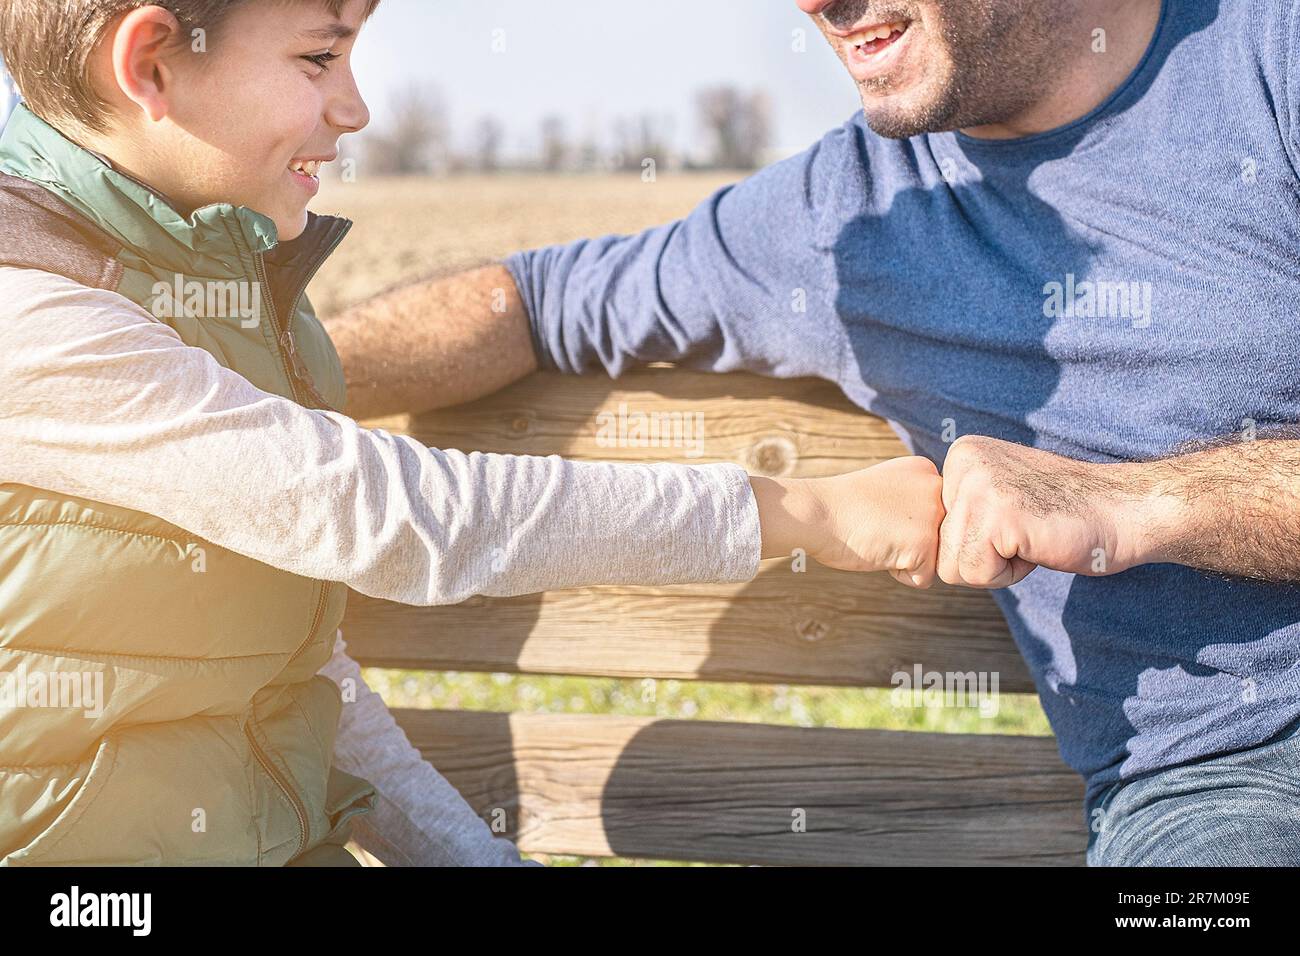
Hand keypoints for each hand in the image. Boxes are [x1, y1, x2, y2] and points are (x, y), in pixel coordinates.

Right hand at [753, 457, 945, 587]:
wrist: (816, 512)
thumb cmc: (842, 506)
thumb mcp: (887, 487)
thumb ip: (915, 498)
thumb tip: (933, 526)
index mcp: (927, 470)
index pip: (935, 516)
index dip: (904, 524)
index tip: (878, 511)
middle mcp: (936, 487)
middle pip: (938, 537)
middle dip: (908, 541)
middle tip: (877, 524)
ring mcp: (932, 515)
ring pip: (933, 558)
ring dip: (905, 557)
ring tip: (879, 535)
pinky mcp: (925, 544)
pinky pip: (923, 579)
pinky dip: (898, 574)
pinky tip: (878, 550)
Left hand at [937, 435, 1159, 587]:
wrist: (1124, 511)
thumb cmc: (1066, 514)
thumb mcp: (1000, 494)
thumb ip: (962, 506)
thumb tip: (919, 544)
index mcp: (961, 455)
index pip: (935, 528)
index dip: (977, 542)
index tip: (1015, 521)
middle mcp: (962, 463)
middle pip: (939, 550)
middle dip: (984, 558)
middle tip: (1026, 532)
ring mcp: (977, 487)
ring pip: (953, 566)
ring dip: (996, 567)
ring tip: (1031, 536)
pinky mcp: (996, 516)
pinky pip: (977, 574)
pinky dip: (1011, 574)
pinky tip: (1038, 544)